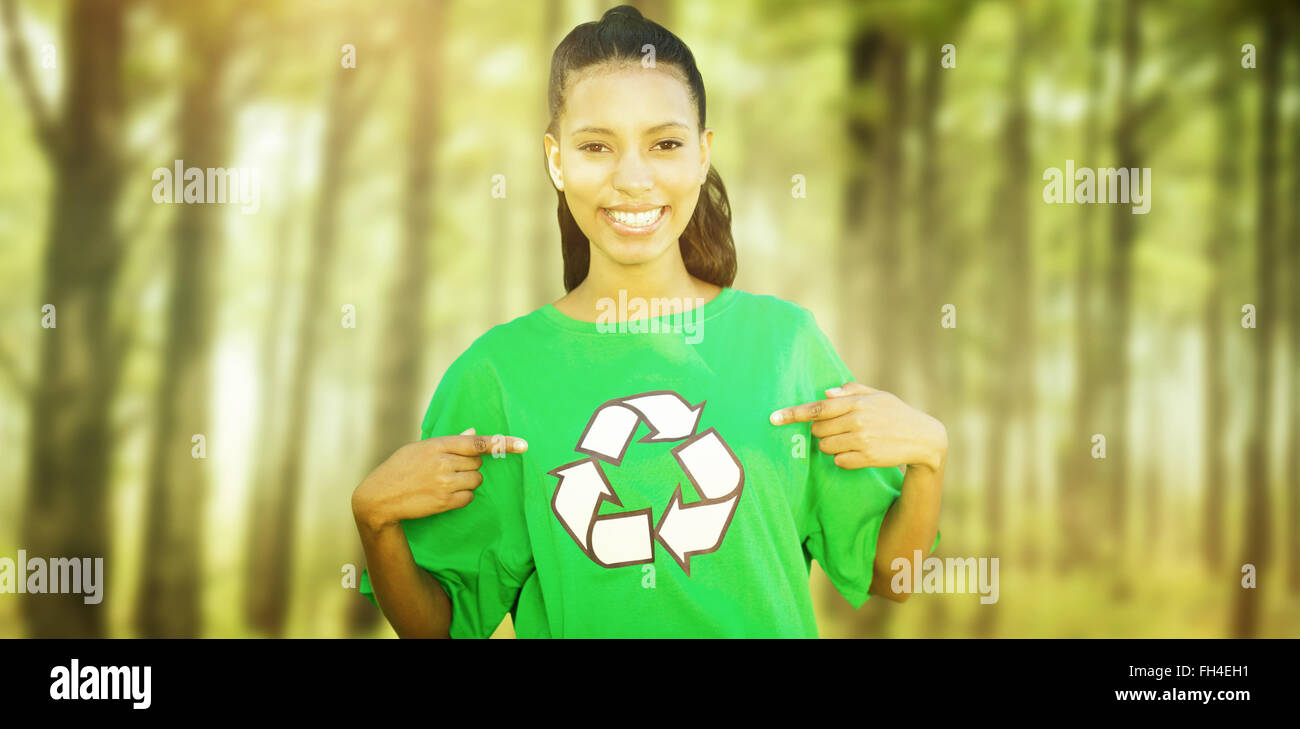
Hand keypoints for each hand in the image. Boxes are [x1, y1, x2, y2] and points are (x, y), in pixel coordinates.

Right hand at [351, 427, 527, 531]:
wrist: (379, 497)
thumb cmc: (399, 468)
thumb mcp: (420, 448)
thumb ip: (450, 441)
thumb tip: (474, 432)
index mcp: (437, 445)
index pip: (477, 442)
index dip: (503, 443)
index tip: (523, 445)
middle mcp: (443, 463)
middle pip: (478, 462)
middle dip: (470, 465)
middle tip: (451, 468)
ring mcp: (445, 483)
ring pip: (476, 480)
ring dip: (467, 481)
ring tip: (445, 482)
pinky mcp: (444, 502)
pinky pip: (469, 498)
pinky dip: (463, 496)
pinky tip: (445, 494)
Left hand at [769, 382, 946, 471]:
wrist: (923, 438)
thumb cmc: (896, 413)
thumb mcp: (877, 395)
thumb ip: (851, 391)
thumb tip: (826, 393)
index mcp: (856, 402)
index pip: (818, 407)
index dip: (793, 413)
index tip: (773, 418)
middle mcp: (857, 420)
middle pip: (817, 430)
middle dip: (821, 431)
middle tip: (838, 429)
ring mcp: (862, 440)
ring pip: (826, 448)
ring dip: (831, 446)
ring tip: (850, 440)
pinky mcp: (867, 458)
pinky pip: (839, 461)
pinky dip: (843, 458)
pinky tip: (857, 452)